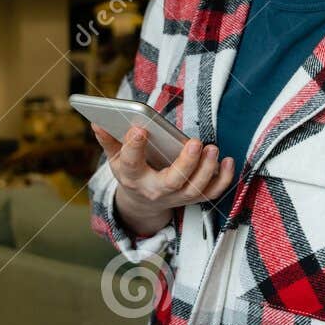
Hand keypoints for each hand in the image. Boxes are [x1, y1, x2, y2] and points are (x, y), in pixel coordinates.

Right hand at [91, 124, 233, 234]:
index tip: (138, 129)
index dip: (133, 147)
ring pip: (195, 189)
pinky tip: (228, 161)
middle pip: (172, 182)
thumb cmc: (133, 172)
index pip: (132, 164)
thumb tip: (96, 122)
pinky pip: (212, 193)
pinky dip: (224, 179)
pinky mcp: (192, 198)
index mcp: (133, 178)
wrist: (143, 202)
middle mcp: (156, 191)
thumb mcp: (116, 158)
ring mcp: (176, 197)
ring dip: (207, 170)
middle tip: (195, 142)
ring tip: (212, 148)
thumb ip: (109, 140)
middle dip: (186, 164)